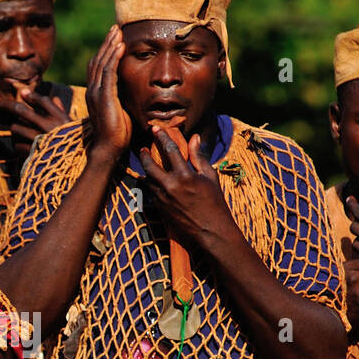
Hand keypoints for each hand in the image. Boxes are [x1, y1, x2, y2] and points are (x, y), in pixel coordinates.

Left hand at [0, 86, 69, 155]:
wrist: (75, 167)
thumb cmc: (73, 145)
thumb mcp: (71, 127)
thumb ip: (61, 112)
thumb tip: (55, 98)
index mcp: (60, 119)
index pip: (43, 101)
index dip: (31, 96)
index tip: (22, 92)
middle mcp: (48, 126)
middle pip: (21, 110)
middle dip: (6, 104)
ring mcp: (39, 139)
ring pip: (15, 128)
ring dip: (14, 128)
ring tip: (19, 132)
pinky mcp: (33, 153)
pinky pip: (17, 145)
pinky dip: (18, 145)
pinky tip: (24, 147)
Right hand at [86, 26, 130, 159]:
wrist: (109, 149)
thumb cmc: (117, 135)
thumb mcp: (120, 111)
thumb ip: (121, 99)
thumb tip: (131, 92)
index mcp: (95, 94)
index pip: (97, 67)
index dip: (105, 52)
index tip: (114, 39)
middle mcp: (92, 91)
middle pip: (98, 60)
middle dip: (107, 44)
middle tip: (116, 29)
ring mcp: (96, 93)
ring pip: (102, 63)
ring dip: (111, 46)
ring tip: (118, 32)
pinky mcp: (104, 97)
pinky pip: (108, 72)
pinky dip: (114, 58)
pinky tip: (120, 47)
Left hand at [139, 126, 237, 250]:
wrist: (210, 229)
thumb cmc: (214, 201)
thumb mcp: (209, 176)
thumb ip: (198, 156)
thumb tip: (194, 138)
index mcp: (185, 175)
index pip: (169, 150)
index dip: (161, 137)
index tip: (155, 129)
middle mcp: (170, 186)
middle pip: (149, 165)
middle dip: (144, 154)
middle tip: (143, 148)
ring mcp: (163, 198)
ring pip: (147, 180)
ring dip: (146, 171)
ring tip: (147, 164)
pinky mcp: (159, 208)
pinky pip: (150, 192)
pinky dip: (151, 185)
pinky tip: (154, 181)